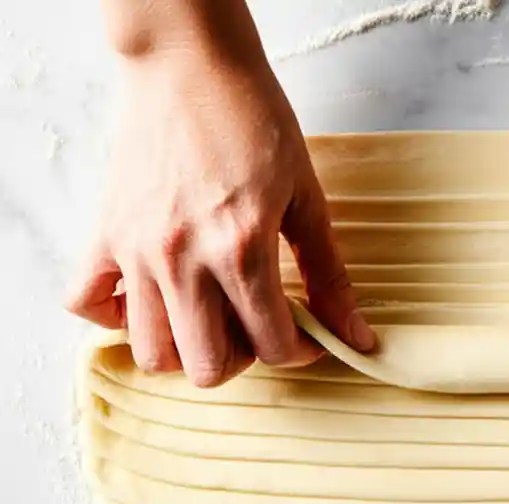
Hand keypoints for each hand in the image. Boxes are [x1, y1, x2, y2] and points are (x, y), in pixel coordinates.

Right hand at [66, 46, 373, 386]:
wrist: (190, 65)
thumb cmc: (253, 120)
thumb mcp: (307, 197)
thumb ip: (330, 272)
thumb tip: (356, 333)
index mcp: (242, 250)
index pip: (271, 345)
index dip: (299, 350)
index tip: (305, 334)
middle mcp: (183, 260)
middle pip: (207, 366)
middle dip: (243, 358)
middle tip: (256, 325)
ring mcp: (136, 251)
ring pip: (151, 351)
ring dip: (186, 347)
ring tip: (210, 315)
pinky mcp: (103, 234)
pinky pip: (86, 304)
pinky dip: (116, 317)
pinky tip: (153, 298)